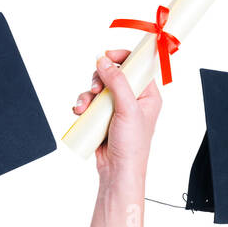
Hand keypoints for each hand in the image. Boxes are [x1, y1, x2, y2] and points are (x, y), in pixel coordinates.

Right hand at [72, 49, 161, 185]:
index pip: (137, 66)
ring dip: (88, 94)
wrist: (118, 171)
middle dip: (100, 79)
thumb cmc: (132, 146)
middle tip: (96, 88)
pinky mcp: (103, 116)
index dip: (123, 57)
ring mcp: (117, 107)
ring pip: (99, 88)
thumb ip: (117, 82)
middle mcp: (133, 99)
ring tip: (84, 107)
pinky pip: (90, 102)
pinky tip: (80, 112)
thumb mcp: (128, 109)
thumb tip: (104, 61)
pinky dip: (83, 104)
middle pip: (113, 74)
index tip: (107, 55)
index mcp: (148, 94)